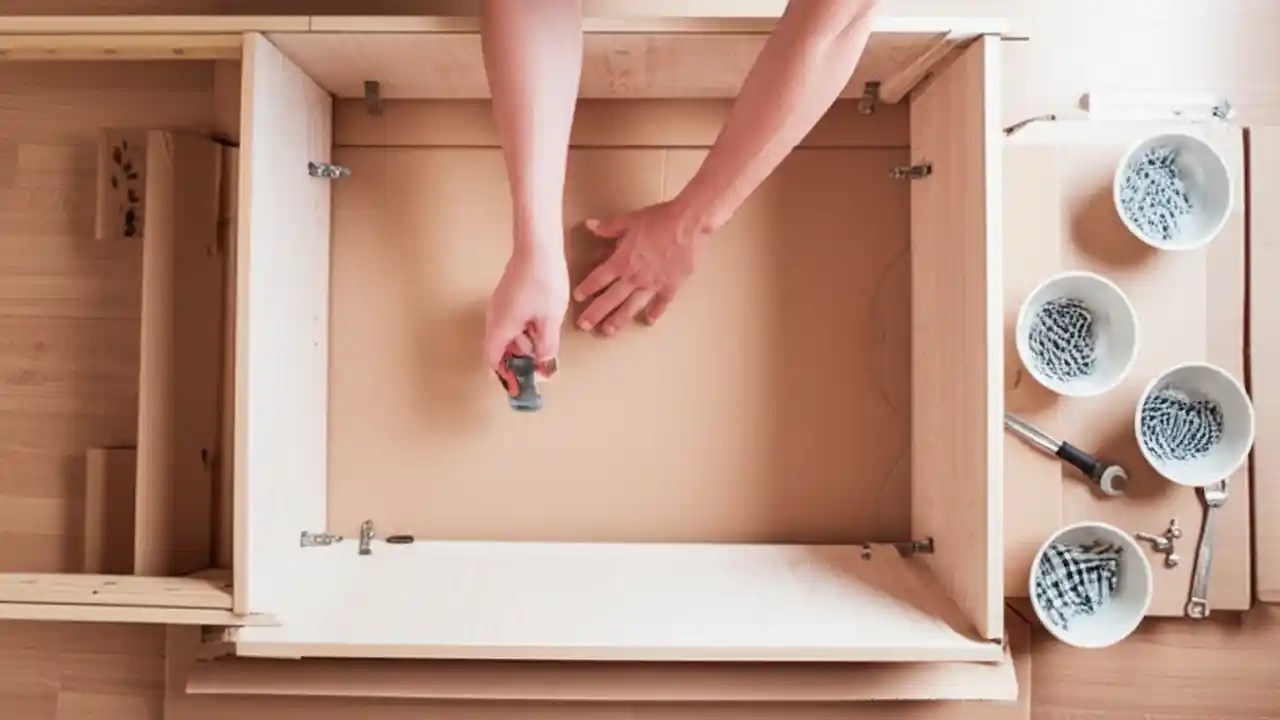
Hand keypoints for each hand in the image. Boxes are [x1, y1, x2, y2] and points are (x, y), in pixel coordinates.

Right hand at [485, 244, 568, 370]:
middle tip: (539, 366)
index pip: (493, 359)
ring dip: (522, 344)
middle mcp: (494, 317)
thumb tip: (543, 363)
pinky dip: (522, 330)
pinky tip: (540, 325)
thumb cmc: (544, 282)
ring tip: (544, 346)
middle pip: (499, 348)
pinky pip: (509, 320)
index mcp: (501, 327)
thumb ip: (546, 345)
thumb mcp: (551, 319)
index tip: (518, 383)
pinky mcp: (506, 294)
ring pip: (505, 333)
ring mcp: (499, 304)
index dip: (504, 374)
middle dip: (517, 360)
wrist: (538, 246)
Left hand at [573, 202, 709, 334]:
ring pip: (632, 307)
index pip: (598, 279)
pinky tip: (648, 321)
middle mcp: (634, 277)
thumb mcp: (629, 220)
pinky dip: (654, 312)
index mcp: (622, 261)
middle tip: (583, 326)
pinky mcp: (670, 286)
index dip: (586, 288)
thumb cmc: (658, 220)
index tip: (577, 298)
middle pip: (610, 299)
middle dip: (595, 314)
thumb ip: (608, 227)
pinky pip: (660, 303)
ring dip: (619, 320)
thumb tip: (589, 225)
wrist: (688, 225)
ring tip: (608, 332)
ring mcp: (652, 284)